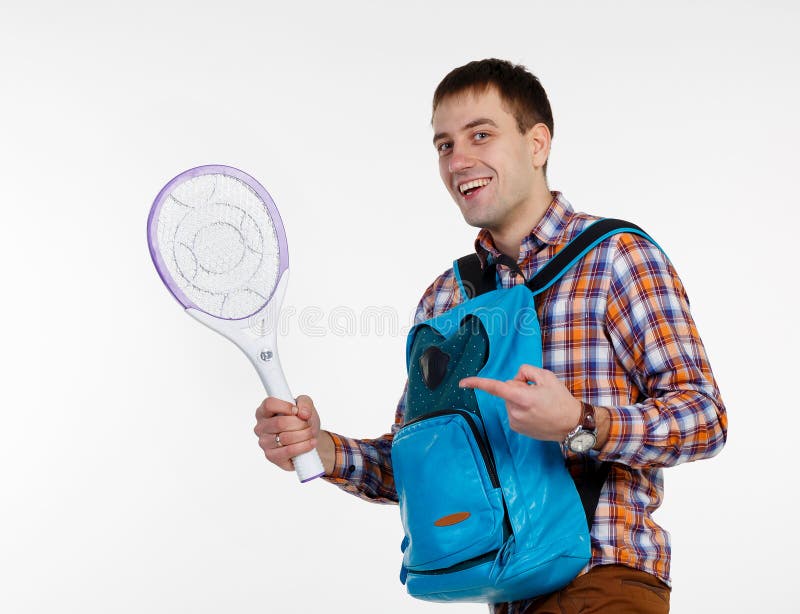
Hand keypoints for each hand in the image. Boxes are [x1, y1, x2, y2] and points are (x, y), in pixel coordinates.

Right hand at [254, 394, 320, 470]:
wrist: (308, 439)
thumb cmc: (302, 420)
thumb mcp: (306, 405)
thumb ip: (305, 403)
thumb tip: (303, 413)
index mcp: (264, 411)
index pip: (269, 405)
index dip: (286, 407)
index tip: (297, 411)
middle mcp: (260, 427)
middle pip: (280, 423)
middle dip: (300, 423)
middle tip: (308, 424)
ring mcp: (264, 443)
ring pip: (286, 437)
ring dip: (304, 435)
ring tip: (311, 433)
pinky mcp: (271, 456)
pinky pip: (289, 451)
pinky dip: (304, 446)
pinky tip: (312, 442)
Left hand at [460, 364, 580, 441]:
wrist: (571, 423)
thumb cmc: (560, 399)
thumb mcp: (546, 376)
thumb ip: (526, 371)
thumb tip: (515, 379)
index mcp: (521, 398)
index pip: (494, 388)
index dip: (477, 384)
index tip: (462, 383)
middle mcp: (515, 411)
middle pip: (506, 390)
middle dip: (517, 387)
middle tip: (536, 392)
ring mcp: (515, 421)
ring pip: (509, 401)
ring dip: (519, 398)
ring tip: (538, 403)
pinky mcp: (516, 428)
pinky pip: (513, 410)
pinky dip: (521, 408)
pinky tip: (535, 411)